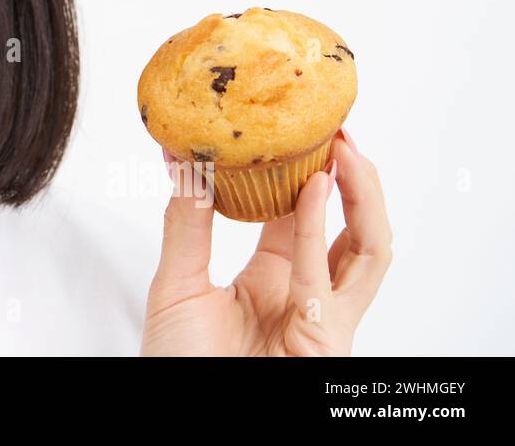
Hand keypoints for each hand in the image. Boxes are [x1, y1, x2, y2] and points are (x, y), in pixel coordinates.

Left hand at [141, 129, 391, 355]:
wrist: (179, 414)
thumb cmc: (178, 368)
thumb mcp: (176, 285)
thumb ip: (185, 223)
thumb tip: (179, 159)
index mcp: (275, 283)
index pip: (307, 220)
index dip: (313, 175)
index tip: (309, 131)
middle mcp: (307, 300)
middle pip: (355, 233)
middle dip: (357, 181)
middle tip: (339, 131)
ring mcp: (323, 323)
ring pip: (368, 253)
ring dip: (361, 198)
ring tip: (343, 149)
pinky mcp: (324, 342)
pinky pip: (328, 280)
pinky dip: (322, 231)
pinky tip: (312, 189)